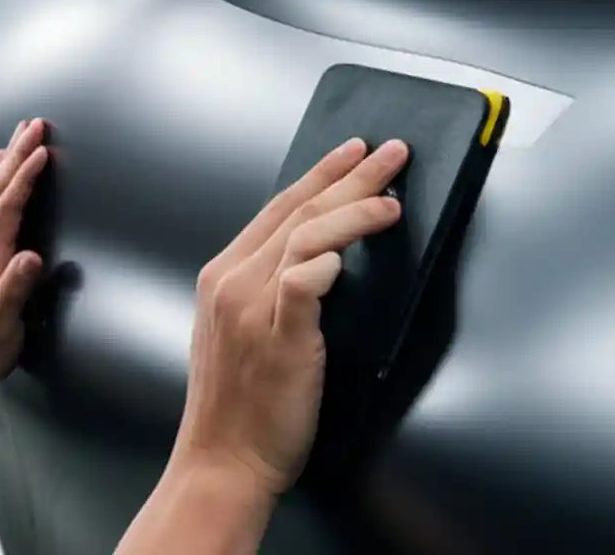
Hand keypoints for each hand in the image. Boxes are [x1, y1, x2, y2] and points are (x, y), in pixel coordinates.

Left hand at [0, 119, 48, 393]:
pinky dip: (2, 181)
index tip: (43, 151)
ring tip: (21, 134)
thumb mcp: (3, 323)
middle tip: (35, 124)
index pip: (10, 207)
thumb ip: (16, 289)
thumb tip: (31, 256)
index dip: (26, 177)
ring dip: (9, 160)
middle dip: (18, 153)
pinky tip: (4, 173)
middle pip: (0, 189)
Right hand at [173, 138, 408, 495]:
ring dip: (355, 209)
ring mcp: (252, 308)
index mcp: (222, 277)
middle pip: (298, 211)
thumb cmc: (240, 408)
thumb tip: (318, 259)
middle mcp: (232, 283)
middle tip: (391, 152)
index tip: (352, 151)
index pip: (278, 208)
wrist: (222, 464)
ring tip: (392, 198)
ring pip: (307, 235)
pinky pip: (306, 281)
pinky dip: (332, 258)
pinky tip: (360, 247)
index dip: (319, 174)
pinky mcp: (279, 337)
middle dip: (348, 175)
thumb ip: (269, 293)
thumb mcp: (241, 334)